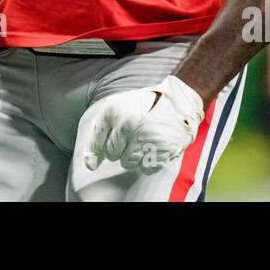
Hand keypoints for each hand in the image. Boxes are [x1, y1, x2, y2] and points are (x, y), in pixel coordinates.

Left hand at [82, 75, 204, 173]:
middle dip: (119, 150)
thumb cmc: (146, 104)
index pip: (96, 143)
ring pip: (127, 163)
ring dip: (134, 157)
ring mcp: (143, 138)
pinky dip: (148, 162)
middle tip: (132, 138)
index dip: (95, 153)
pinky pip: (145, 169)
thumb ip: (102, 131)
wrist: (179, 101)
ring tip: (144, 141)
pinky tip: (153, 147)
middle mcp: (126, 125)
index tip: (94, 162)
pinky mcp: (160, 150)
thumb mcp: (119, 105)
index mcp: (113, 112)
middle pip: (111, 155)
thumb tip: (90, 164)